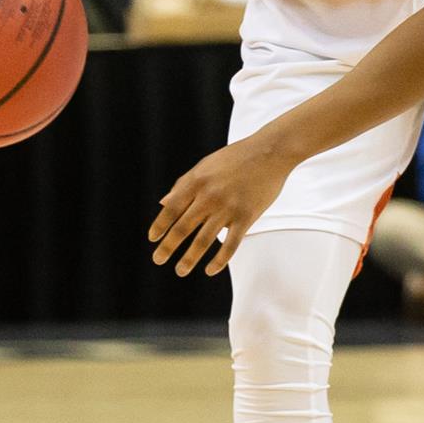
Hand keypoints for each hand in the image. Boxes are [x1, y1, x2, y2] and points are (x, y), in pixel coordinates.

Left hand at [148, 137, 295, 276]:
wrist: (270, 152)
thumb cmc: (237, 157)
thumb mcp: (205, 165)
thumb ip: (183, 184)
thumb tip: (163, 202)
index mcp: (197, 181)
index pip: (172, 208)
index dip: (160, 225)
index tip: (153, 239)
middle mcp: (209, 196)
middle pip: (183, 227)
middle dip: (168, 247)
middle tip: (158, 260)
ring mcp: (228, 208)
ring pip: (204, 240)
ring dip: (189, 259)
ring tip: (180, 270)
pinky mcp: (246, 217)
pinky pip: (230, 245)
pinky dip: (219, 260)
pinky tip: (210, 270)